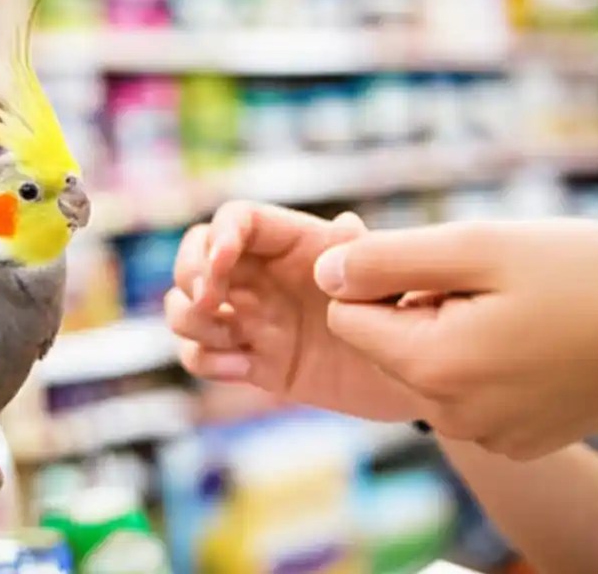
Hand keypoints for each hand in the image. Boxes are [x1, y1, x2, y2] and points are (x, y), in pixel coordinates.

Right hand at [164, 202, 426, 421]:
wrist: (411, 378)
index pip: (235, 219)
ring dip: (190, 320)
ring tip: (231, 338)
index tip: (223, 262)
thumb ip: (364, 255)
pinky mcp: (249, 362)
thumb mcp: (389, 283)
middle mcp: (261, 276)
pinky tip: (244, 368)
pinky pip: (200, 355)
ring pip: (185, 307)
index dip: (220, 235)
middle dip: (189, 274)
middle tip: (210, 301)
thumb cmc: (403, 318)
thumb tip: (346, 226)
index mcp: (291, 244)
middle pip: (193, 255)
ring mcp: (250, 319)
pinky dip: (207, 360)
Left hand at [316, 219, 597, 459]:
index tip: (435, 257)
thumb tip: (323, 272)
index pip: (348, 318)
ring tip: (517, 309)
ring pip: (430, 367)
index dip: (380, 276)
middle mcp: (451, 418)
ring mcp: (487, 438)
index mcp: (433, 367)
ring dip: (453, 331)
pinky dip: (487, 362)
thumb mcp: (478, 246)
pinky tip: (537, 340)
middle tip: (489, 282)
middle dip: (420, 304)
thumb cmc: (582, 274)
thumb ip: (388, 258)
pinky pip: (470, 394)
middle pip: (389, 344)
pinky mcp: (517, 443)